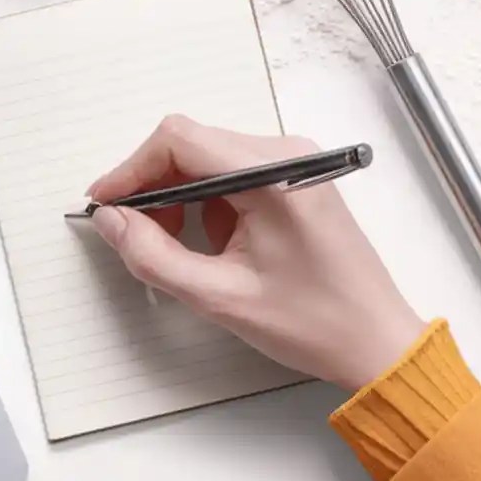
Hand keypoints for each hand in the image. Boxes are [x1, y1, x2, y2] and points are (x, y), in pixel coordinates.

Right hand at [87, 116, 424, 390]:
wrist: (376, 341)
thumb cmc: (313, 323)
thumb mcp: (219, 297)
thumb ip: (154, 256)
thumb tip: (109, 220)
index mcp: (272, 174)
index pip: (179, 140)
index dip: (131, 168)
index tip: (104, 204)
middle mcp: (285, 154)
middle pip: (191, 146)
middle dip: (154, 189)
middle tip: (138, 236)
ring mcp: (293, 163)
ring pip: (206, 161)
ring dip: (180, 200)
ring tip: (184, 250)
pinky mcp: (294, 179)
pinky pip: (230, 176)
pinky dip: (207, 206)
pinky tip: (217, 247)